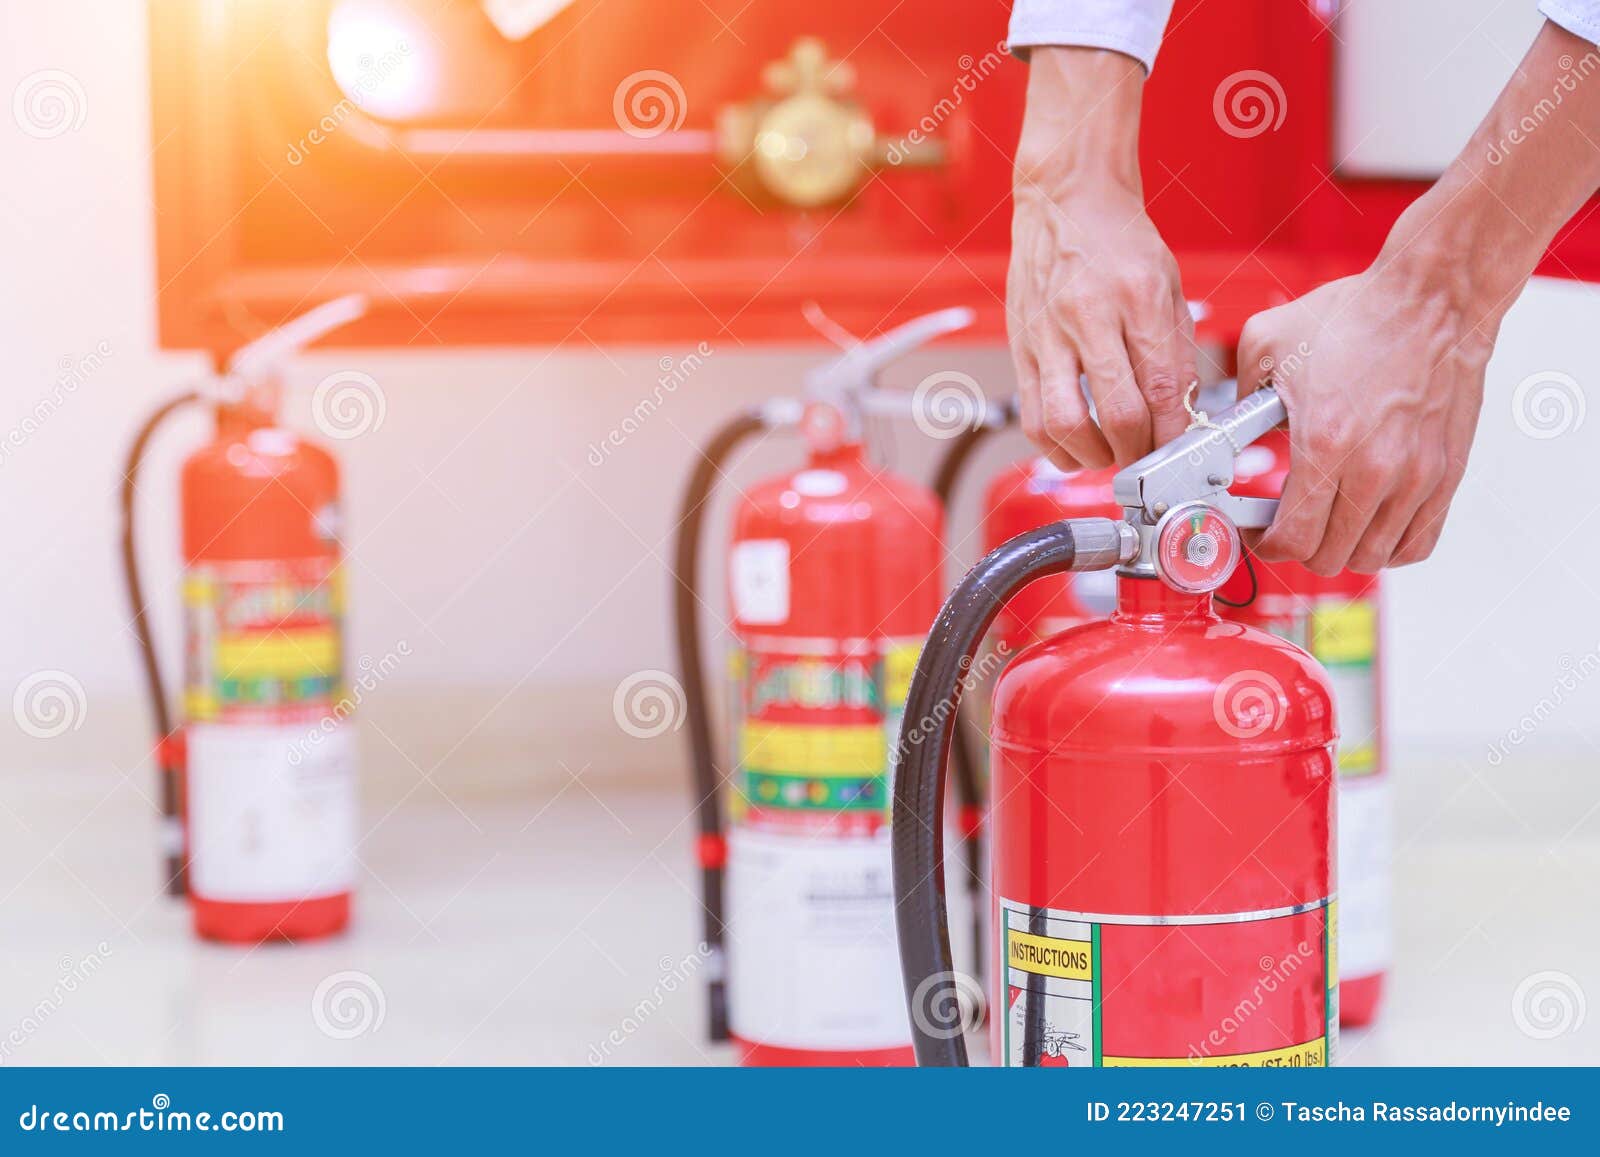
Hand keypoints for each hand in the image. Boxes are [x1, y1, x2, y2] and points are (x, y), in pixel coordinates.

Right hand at [1007, 48, 1196, 469]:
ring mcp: (1047, 333)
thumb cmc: (1121, 242)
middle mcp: (1089, 315)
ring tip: (1107, 454)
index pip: (1161, 387)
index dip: (1172, 435)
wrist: (1065, 199)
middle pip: (1116, 414)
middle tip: (1145, 455)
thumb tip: (1181, 417)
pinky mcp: (1019, 345)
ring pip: (1064, 424)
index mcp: (1137, 296)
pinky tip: (1074, 445)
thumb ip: (1175, 351)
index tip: (1179, 452)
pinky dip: (1055, 444)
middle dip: (1137, 451)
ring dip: (1092, 456)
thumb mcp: (1167, 286)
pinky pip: (1031, 414)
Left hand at [1237, 253, 1494, 574]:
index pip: (1293, 540)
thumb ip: (1236, 398)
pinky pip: (1417, 543)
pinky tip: (1369, 521)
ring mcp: (1417, 476)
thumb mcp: (1266, 343)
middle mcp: (1375, 468)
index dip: (1265, 546)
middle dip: (1298, 548)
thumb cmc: (1357, 316)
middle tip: (1288, 522)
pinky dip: (1388, 545)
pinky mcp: (1446, 474)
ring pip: (1371, 557)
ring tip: (1327, 520)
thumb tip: (1223, 434)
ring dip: (1341, 548)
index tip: (1258, 532)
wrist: (1435, 297)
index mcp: (1325, 441)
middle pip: (1329, 557)